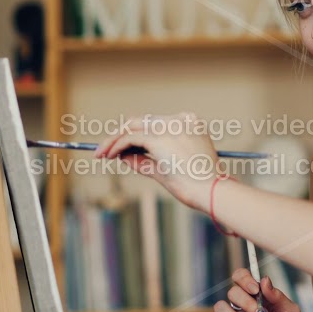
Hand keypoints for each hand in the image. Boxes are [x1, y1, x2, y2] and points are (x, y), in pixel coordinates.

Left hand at [93, 112, 220, 210]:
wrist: (211, 192)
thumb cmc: (196, 185)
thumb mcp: (167, 169)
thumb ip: (145, 160)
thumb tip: (121, 155)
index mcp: (189, 123)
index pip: (154, 124)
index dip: (135, 134)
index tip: (120, 148)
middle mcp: (181, 120)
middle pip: (140, 122)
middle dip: (119, 135)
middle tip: (104, 151)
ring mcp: (171, 127)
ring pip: (132, 127)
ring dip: (113, 140)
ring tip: (101, 154)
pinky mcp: (160, 137)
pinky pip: (130, 138)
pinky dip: (116, 146)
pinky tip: (108, 155)